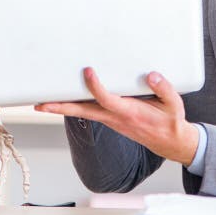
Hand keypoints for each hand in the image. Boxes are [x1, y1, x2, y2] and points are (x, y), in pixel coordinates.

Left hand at [35, 67, 198, 166]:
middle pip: (83, 112)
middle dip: (61, 108)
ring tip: (43, 102)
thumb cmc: (171, 122)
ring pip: (83, 113)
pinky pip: (89, 113)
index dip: (95, 86)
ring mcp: (111, 121)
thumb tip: (151, 75)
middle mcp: (115, 118)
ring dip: (63, 108)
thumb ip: (164, 89)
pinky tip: (65, 101)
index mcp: (130, 113)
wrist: (171, 143)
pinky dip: (75, 107)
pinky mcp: (111, 119)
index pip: (106, 100)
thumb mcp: (175, 105)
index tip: (87, 71)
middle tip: (40, 104)